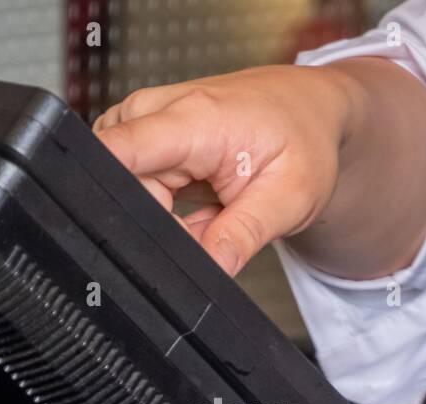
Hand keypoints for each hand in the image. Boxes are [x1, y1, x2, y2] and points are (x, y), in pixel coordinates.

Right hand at [94, 59, 425, 278]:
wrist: (311, 110)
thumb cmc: (305, 140)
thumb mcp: (290, 197)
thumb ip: (243, 235)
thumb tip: (208, 270)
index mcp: (193, 119)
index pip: (116, 149)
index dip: (115, 200)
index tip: (151, 231)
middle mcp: (158, 112)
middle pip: (117, 181)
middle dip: (152, 222)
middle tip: (207, 228)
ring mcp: (148, 122)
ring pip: (123, 189)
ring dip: (160, 216)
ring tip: (212, 209)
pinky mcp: (147, 138)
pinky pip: (134, 186)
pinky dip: (165, 208)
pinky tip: (202, 200)